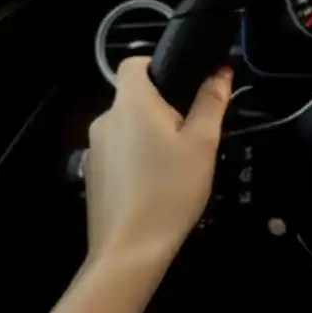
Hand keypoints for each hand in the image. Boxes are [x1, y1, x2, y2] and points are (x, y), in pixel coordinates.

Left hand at [85, 57, 232, 264]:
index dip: (158, 65)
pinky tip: (154, 185)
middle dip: (161, 109)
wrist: (130, 250)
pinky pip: (119, 152)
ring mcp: (94, 148)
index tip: (183, 88)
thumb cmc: (170, 189)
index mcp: (131, 103)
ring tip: (175, 165)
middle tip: (191, 136)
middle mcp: (106, 119)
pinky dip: (136, 159)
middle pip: (134, 98)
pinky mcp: (92, 173)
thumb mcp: (202, 144)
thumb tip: (220, 70)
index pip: (134, 63)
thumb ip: (211, 102)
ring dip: (149, 136)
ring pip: (127, 127)